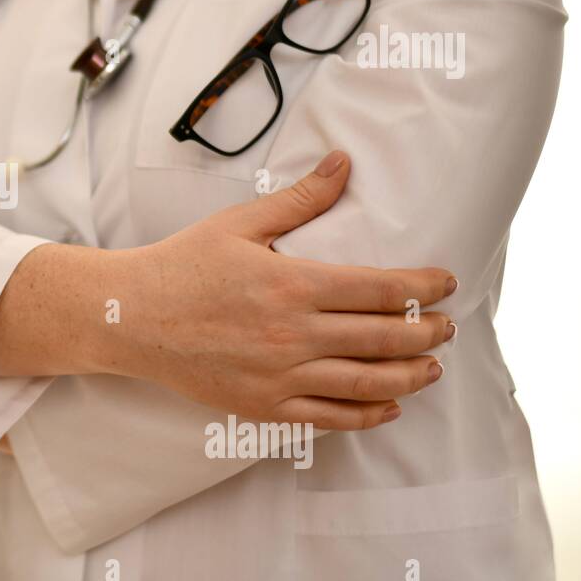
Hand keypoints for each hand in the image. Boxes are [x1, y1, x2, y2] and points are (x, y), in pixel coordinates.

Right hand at [95, 151, 453, 428]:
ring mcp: (279, 375)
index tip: (446, 283)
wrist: (132, 317)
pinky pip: (329, 417)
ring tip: (432, 367)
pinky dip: (368, 414)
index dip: (424, 287)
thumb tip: (343, 163)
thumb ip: (300, 200)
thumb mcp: (239, 223)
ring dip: (411, 376)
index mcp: (293, 283)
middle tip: (449, 326)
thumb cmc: (183, 264)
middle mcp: (293, 334)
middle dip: (429, 332)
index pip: (381, 289)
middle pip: (385, 338)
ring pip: (367, 383)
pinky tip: (389, 405)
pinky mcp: (263, 405)